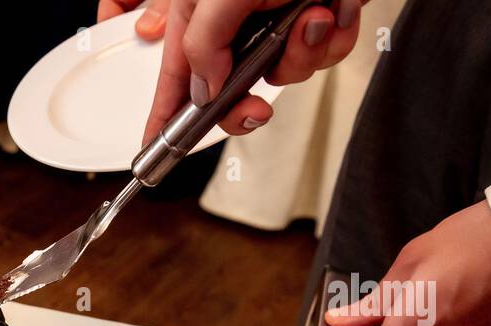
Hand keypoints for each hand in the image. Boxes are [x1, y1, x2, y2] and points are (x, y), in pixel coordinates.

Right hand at [103, 0, 365, 143]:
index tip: (155, 146)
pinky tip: (333, 6)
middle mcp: (236, 23)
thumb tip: (204, 90)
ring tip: (312, 16)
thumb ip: (202, 45)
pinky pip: (325, 53)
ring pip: (286, 74)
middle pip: (230, 91)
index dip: (163, 116)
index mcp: (199, 15)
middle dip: (246, 104)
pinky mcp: (317, 20)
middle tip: (255, 109)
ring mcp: (277, 24)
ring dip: (303, 54)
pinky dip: (334, 36)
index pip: (173, 78)